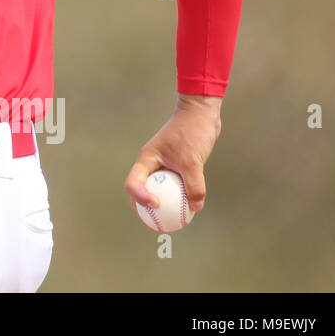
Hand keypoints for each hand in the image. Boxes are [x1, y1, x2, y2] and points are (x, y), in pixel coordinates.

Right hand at [124, 94, 221, 214]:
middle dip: (145, 208)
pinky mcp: (176, 164)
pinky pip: (172, 184)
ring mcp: (163, 164)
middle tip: (157, 222)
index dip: (140, 198)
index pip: (133, 183)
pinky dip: (178, 195)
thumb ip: (194, 185)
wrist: (201, 113)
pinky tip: (189, 205)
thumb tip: (195, 207)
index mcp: (147, 159)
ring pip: (158, 188)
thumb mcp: (193, 161)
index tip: (157, 204)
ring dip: (164, 202)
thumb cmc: (191, 132)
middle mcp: (151, 163)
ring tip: (173, 219)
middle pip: (141, 189)